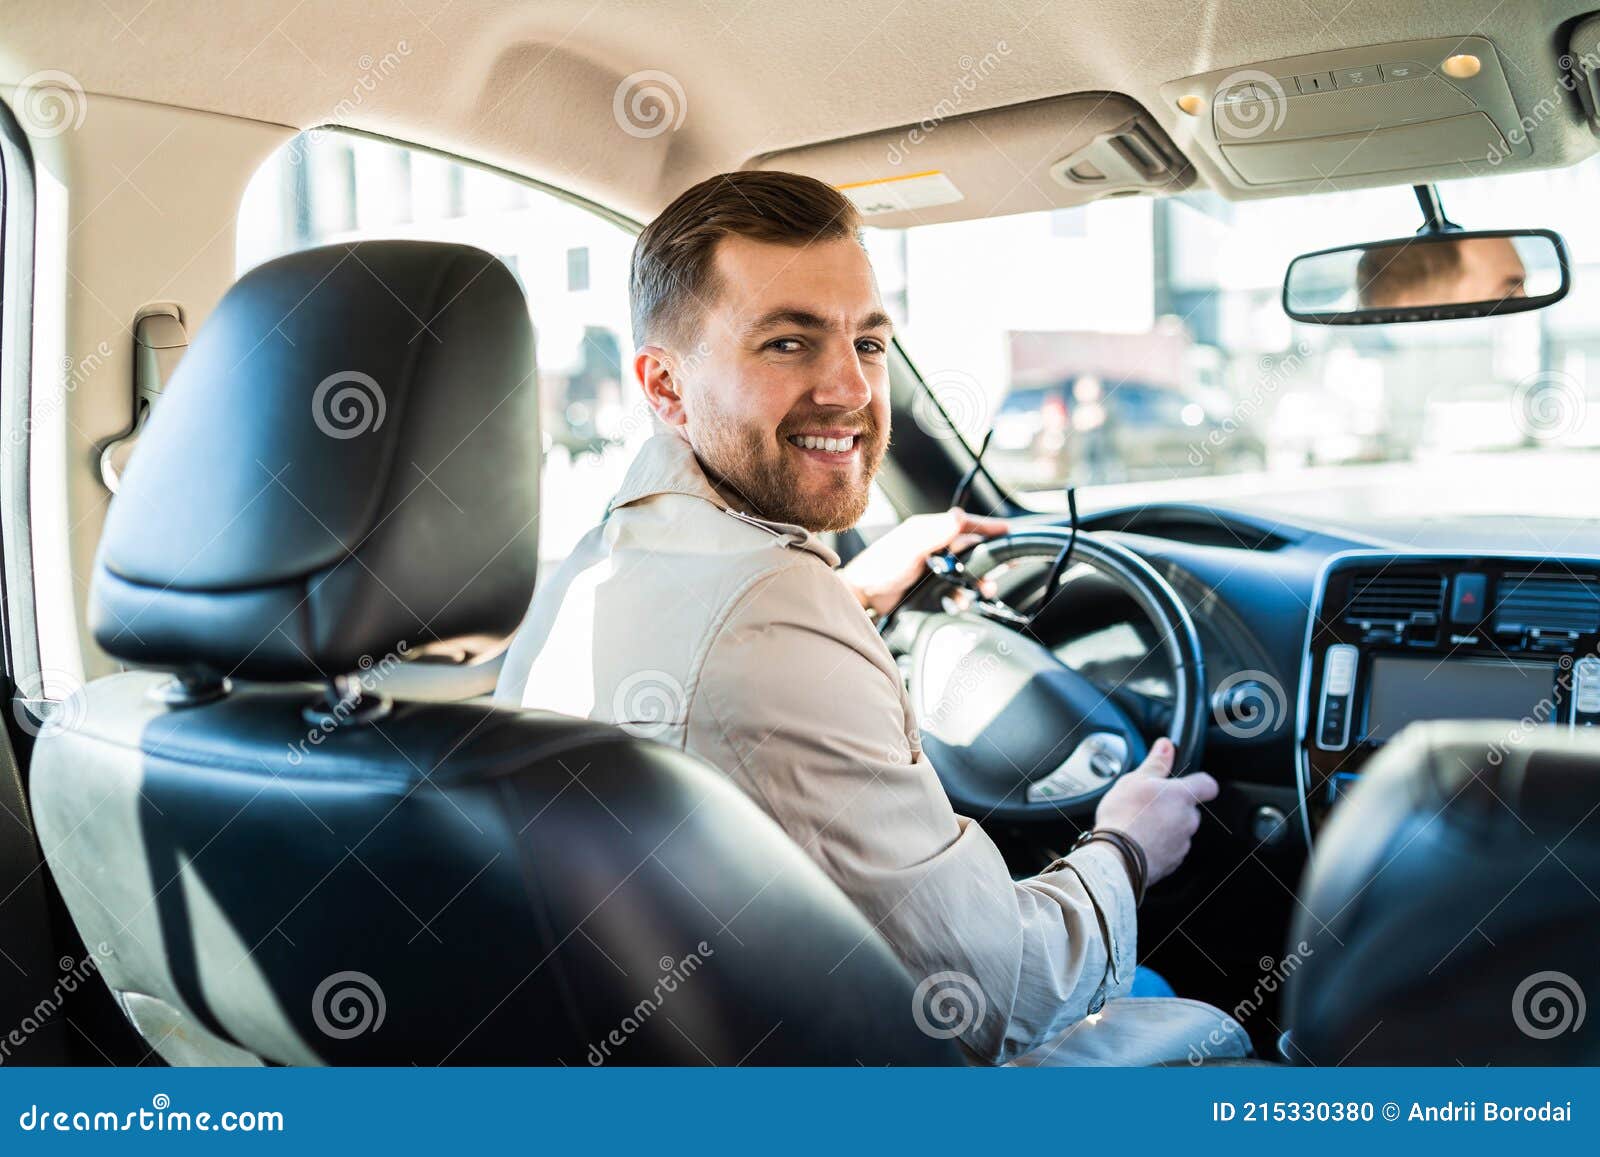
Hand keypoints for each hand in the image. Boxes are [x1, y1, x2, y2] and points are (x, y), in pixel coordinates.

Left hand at [839, 507, 1009, 617]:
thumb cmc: (880, 566)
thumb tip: (958, 517)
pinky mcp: (930, 586)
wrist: (863, 595)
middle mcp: (933, 546)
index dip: (987, 526)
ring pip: (965, 570)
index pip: (965, 523)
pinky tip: (962, 601)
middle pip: (970, 549)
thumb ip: (934, 533)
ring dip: (977, 581)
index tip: (1006, 530)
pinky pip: (954, 589)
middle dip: (988, 559)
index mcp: (929, 530)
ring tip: (985, 590)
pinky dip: (962, 595)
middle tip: (1003, 567)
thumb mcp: (910, 547)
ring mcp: (932, 567)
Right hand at [1091, 738, 1218, 885]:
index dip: (1199, 782)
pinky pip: (1169, 850)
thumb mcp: (1135, 780)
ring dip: (1164, 827)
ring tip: (1138, 825)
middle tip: (1148, 805)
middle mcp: (1188, 820)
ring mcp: (1181, 844)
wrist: (1116, 858)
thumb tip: (1166, 745)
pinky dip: (1157, 846)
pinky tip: (1137, 842)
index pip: (1207, 785)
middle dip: (1172, 807)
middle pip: (1189, 809)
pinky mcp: (1172, 863)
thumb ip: (1155, 763)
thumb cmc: (1125, 817)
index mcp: (1182, 796)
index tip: (1189, 782)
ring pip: (1178, 830)